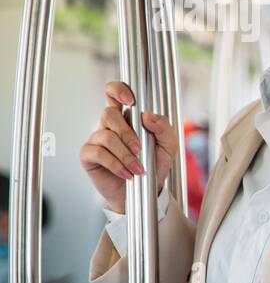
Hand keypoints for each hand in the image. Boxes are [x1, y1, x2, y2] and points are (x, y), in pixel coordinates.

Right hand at [79, 81, 177, 213]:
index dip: (117, 90)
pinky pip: (98, 153)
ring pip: (106, 136)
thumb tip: (148, 115)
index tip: (130, 101)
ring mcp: (97, 140)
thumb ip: (163, 128)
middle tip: (139, 149)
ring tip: (138, 168)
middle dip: (127, 132)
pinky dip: (116, 164)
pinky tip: (127, 173)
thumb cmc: (153, 166)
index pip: (113, 94)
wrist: (144, 192)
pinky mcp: (89, 156)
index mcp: (126, 119)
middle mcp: (109, 126)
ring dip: (125, 154)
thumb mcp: (167, 147)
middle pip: (108, 113)